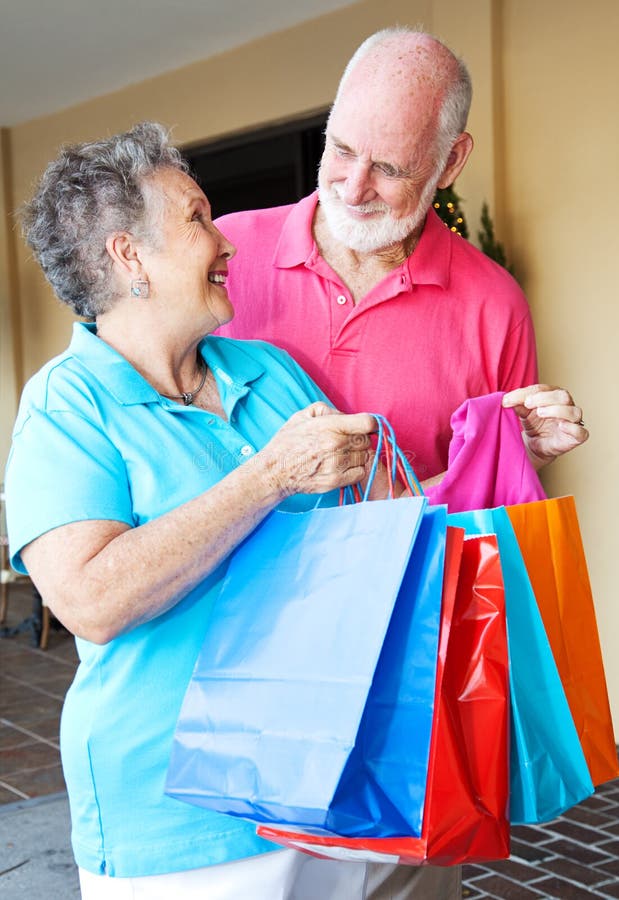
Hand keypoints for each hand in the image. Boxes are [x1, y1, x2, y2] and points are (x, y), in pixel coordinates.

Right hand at [262, 402, 376, 495]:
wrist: (274, 471)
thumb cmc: (287, 442)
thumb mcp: (303, 416)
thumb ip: (327, 410)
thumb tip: (345, 416)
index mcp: (330, 426)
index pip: (368, 423)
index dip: (372, 423)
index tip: (367, 426)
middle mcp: (336, 445)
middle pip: (367, 440)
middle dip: (361, 438)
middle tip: (347, 440)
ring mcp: (338, 465)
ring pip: (365, 457)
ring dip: (358, 454)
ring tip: (342, 453)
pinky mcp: (336, 481)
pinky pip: (360, 473)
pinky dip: (355, 469)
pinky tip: (343, 465)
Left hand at [502, 384, 588, 468]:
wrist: (536, 445)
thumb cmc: (533, 424)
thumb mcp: (523, 412)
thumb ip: (517, 404)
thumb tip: (505, 399)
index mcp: (553, 395)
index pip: (542, 389)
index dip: (525, 393)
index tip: (508, 400)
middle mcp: (566, 406)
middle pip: (562, 396)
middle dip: (544, 398)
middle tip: (527, 404)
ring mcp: (572, 422)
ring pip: (574, 412)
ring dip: (557, 410)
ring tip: (540, 413)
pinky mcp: (575, 437)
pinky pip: (581, 432)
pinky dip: (572, 428)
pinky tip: (561, 426)